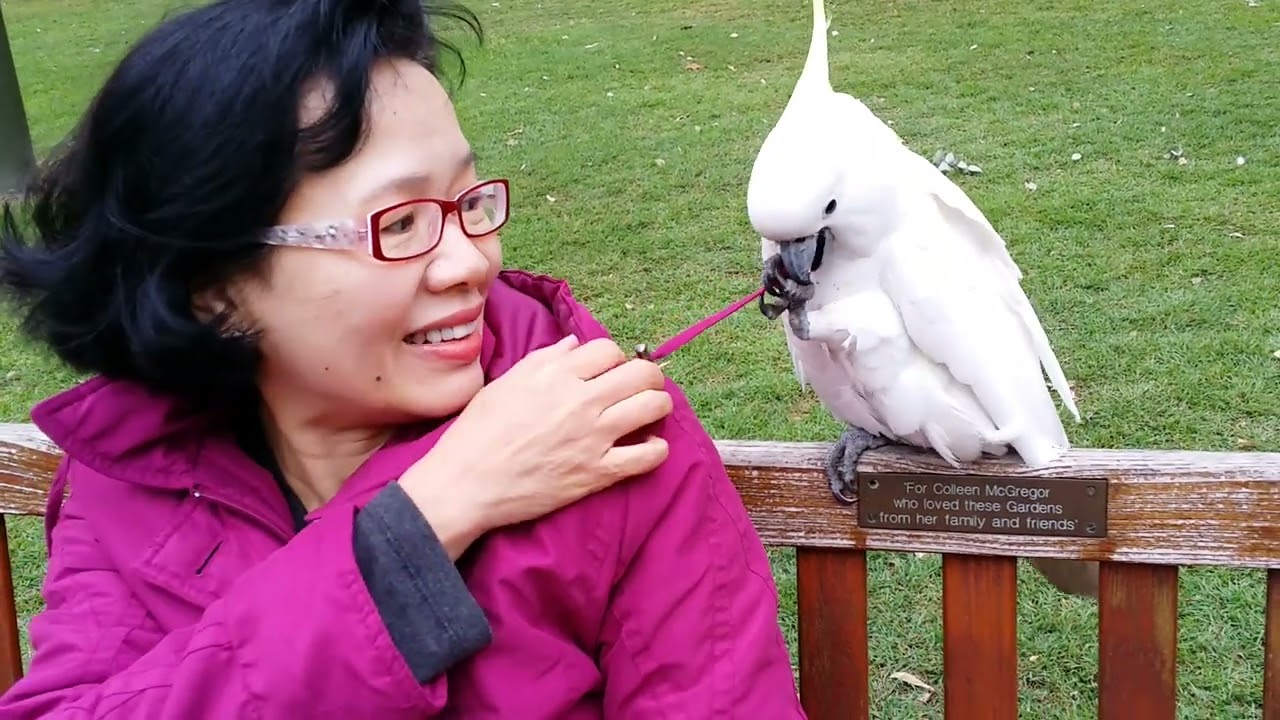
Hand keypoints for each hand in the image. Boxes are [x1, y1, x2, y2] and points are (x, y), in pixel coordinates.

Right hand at [400, 334, 673, 555]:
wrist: (467, 483)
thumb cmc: (478, 432)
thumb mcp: (505, 383)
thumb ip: (544, 359)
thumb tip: (574, 344)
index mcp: (556, 375)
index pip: (608, 350)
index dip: (614, 357)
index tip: (609, 370)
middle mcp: (581, 401)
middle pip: (641, 373)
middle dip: (648, 375)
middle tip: (642, 386)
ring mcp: (593, 438)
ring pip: (653, 407)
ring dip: (659, 405)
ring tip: (651, 410)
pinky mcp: (598, 473)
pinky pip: (648, 457)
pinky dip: (657, 449)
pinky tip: (650, 446)